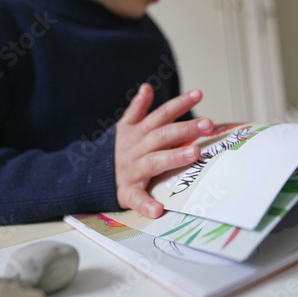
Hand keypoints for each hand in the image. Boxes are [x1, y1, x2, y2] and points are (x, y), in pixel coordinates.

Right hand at [114, 83, 211, 217]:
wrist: (90, 177)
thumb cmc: (116, 152)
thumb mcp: (124, 128)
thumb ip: (137, 108)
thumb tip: (147, 87)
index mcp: (138, 133)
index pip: (161, 115)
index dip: (179, 103)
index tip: (198, 94)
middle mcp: (136, 149)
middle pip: (162, 135)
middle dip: (185, 129)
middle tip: (207, 124)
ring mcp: (132, 170)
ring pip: (154, 161)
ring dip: (174, 157)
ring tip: (195, 153)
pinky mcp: (126, 191)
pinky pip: (136, 198)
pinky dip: (146, 204)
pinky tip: (158, 209)